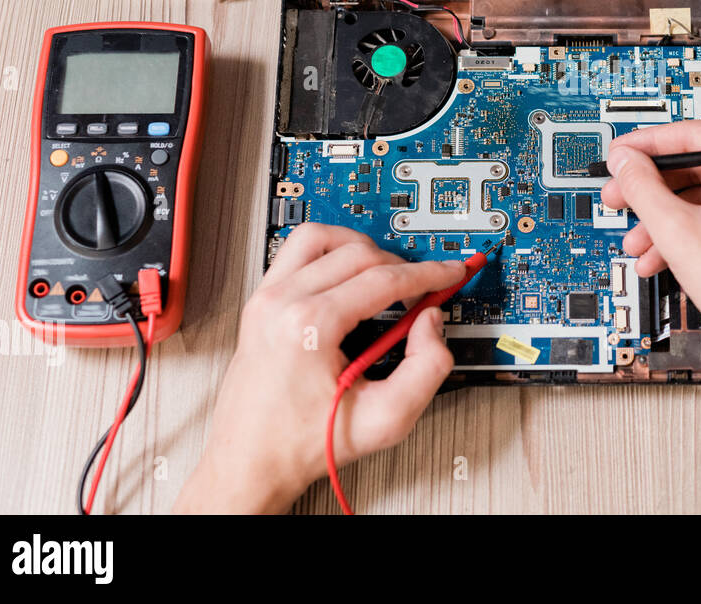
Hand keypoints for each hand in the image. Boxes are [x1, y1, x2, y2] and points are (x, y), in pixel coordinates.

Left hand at [174, 223, 462, 512]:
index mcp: (309, 327)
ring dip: (361, 248)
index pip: (384, 279)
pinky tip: (347, 275)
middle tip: (425, 287)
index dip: (428, 273)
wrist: (251, 462)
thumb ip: (427, 369)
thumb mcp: (385, 420)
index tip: (449, 274)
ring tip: (385, 273)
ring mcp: (265, 300)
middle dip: (402, 265)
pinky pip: (295, 252)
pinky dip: (329, 253)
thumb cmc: (301, 444)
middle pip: (358, 254)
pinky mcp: (259, 303)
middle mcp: (281, 304)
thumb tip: (431, 324)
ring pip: (321, 238)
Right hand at [598, 120, 700, 392]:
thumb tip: (625, 162)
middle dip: (650, 192)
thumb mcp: (678, 231)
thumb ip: (643, 188)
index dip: (646, 146)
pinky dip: (686, 235)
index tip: (620, 157)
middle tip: (619, 198)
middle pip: (695, 168)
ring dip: (663, 219)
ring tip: (636, 242)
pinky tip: (659, 258)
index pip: (692, 135)